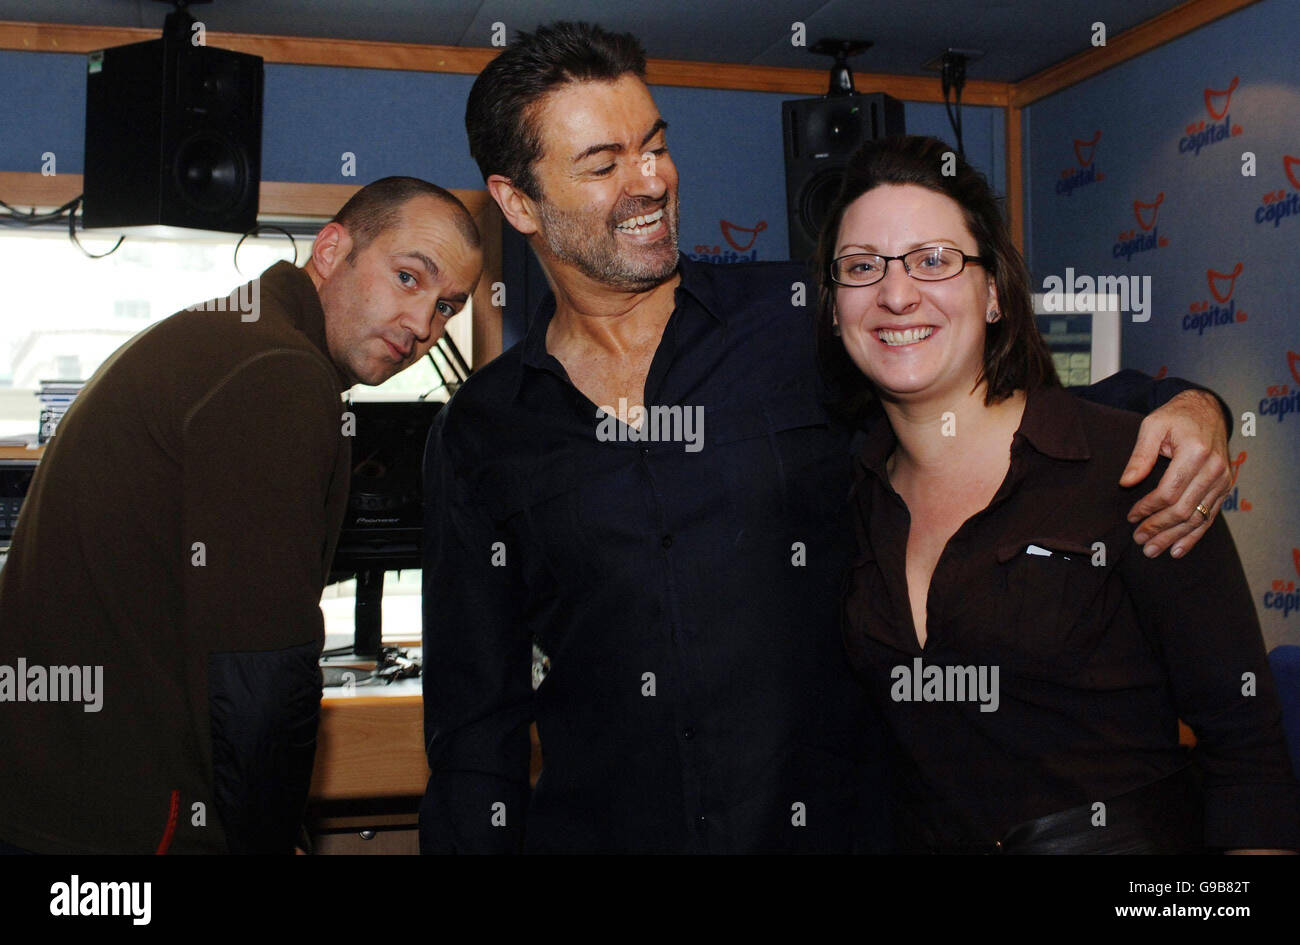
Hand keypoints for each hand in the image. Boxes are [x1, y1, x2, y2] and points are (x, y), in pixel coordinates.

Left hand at [1119, 390, 1230, 557]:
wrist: (1206, 410)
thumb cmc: (1176, 417)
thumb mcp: (1152, 425)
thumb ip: (1140, 455)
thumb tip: (1126, 482)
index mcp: (1195, 453)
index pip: (1169, 492)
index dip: (1148, 509)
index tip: (1131, 517)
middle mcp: (1214, 469)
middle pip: (1183, 509)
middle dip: (1159, 528)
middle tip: (1139, 540)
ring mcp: (1223, 480)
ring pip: (1197, 518)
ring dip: (1173, 537)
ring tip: (1152, 550)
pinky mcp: (1225, 487)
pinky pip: (1210, 516)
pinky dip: (1193, 535)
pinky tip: (1178, 548)